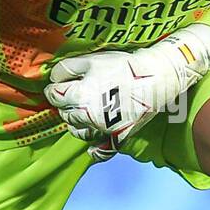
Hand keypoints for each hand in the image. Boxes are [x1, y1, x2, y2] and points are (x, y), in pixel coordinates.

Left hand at [43, 23, 209, 152]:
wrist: (156, 78)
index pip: (55, 96)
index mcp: (79, 97)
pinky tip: (91, 149)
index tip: (56, 85)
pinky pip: (101, 150)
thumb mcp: (92, 60)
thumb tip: (54, 77)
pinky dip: (94, 150)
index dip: (53, 89)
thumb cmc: (123, 66)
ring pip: (78, 132)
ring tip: (81, 112)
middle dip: (64, 104)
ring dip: (75, 122)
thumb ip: (67, 68)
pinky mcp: (118, 136)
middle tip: (70, 94)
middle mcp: (88, 117)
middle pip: (65, 114)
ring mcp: (103, 129)